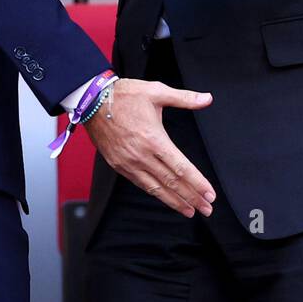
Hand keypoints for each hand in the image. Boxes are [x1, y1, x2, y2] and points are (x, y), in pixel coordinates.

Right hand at [84, 79, 215, 216]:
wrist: (92, 102)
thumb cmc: (124, 95)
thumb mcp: (156, 91)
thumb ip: (184, 98)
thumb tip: (207, 98)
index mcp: (153, 138)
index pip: (180, 168)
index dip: (197, 183)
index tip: (210, 194)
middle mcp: (142, 155)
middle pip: (171, 182)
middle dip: (191, 197)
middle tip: (207, 209)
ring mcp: (129, 163)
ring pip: (156, 188)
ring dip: (175, 201)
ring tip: (190, 211)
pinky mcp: (119, 166)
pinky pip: (141, 184)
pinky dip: (156, 194)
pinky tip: (166, 199)